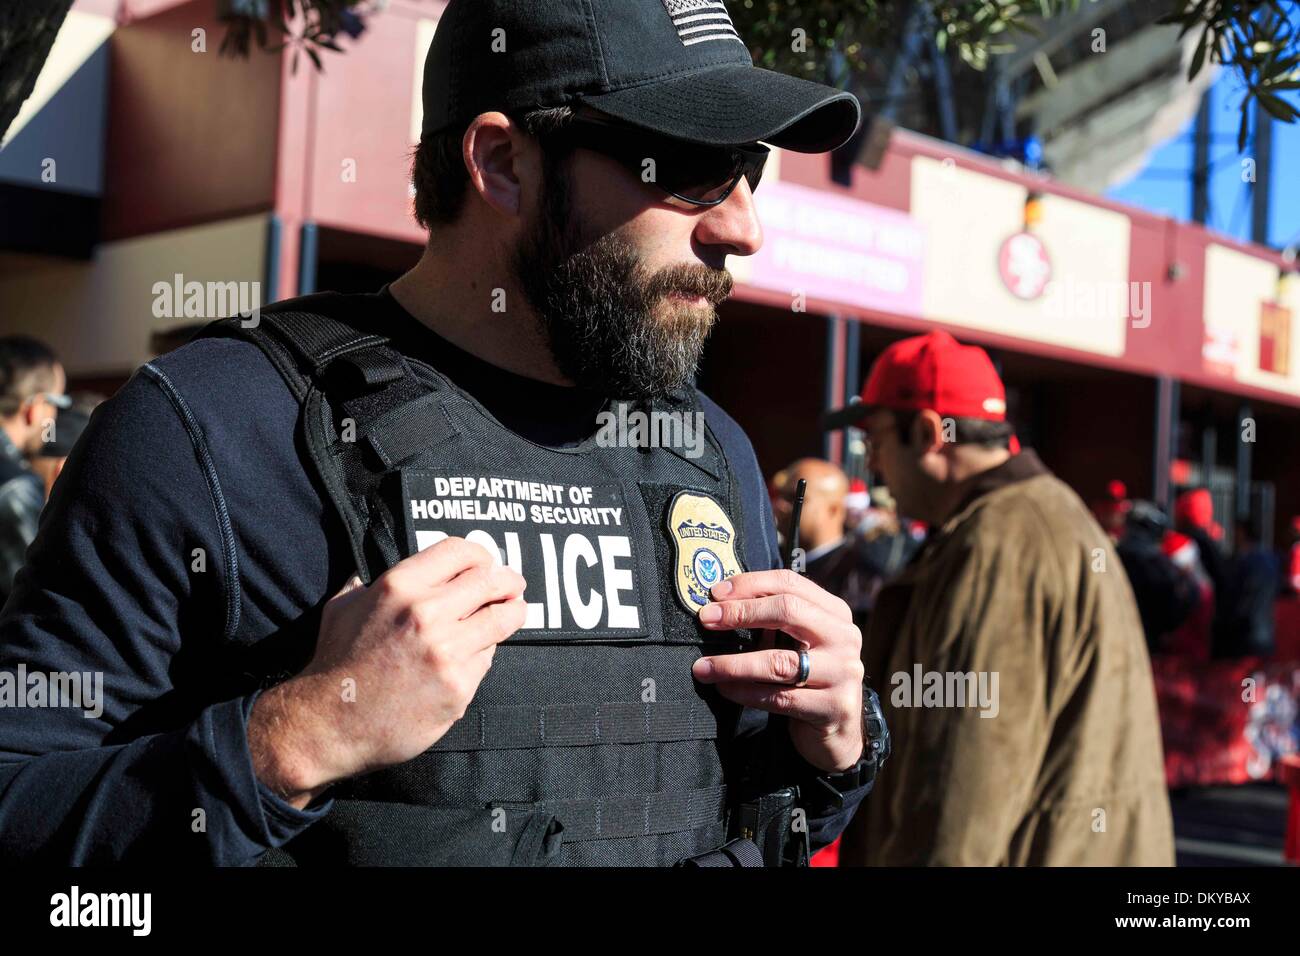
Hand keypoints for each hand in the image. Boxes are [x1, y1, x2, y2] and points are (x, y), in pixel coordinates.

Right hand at [249, 537, 526, 807]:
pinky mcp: (458, 686)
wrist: (327, 724)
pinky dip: (483, 655)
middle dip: (507, 582)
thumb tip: (376, 572)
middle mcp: (427, 612)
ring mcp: (446, 650)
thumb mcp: (344, 607)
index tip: (487, 565)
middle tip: (512, 586)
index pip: (463, 552)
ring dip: (511, 612)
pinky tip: (470, 657)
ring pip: (502, 618)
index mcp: (400, 585)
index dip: (482, 556)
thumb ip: (369, 584)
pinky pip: (487, 659)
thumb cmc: (335, 664)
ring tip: (512, 611)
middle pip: (492, 581)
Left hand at [691, 569, 864, 772]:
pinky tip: (724, 688)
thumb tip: (720, 604)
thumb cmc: (809, 676)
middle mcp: (844, 637)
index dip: (750, 584)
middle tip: (706, 619)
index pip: (790, 583)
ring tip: (703, 667)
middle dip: (741, 613)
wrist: (839, 729)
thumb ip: (773, 621)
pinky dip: (745, 692)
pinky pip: (778, 698)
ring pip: (779, 662)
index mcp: (834, 613)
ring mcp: (843, 673)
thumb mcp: (798, 641)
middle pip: (788, 611)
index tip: (715, 593)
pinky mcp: (833, 707)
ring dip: (733, 663)